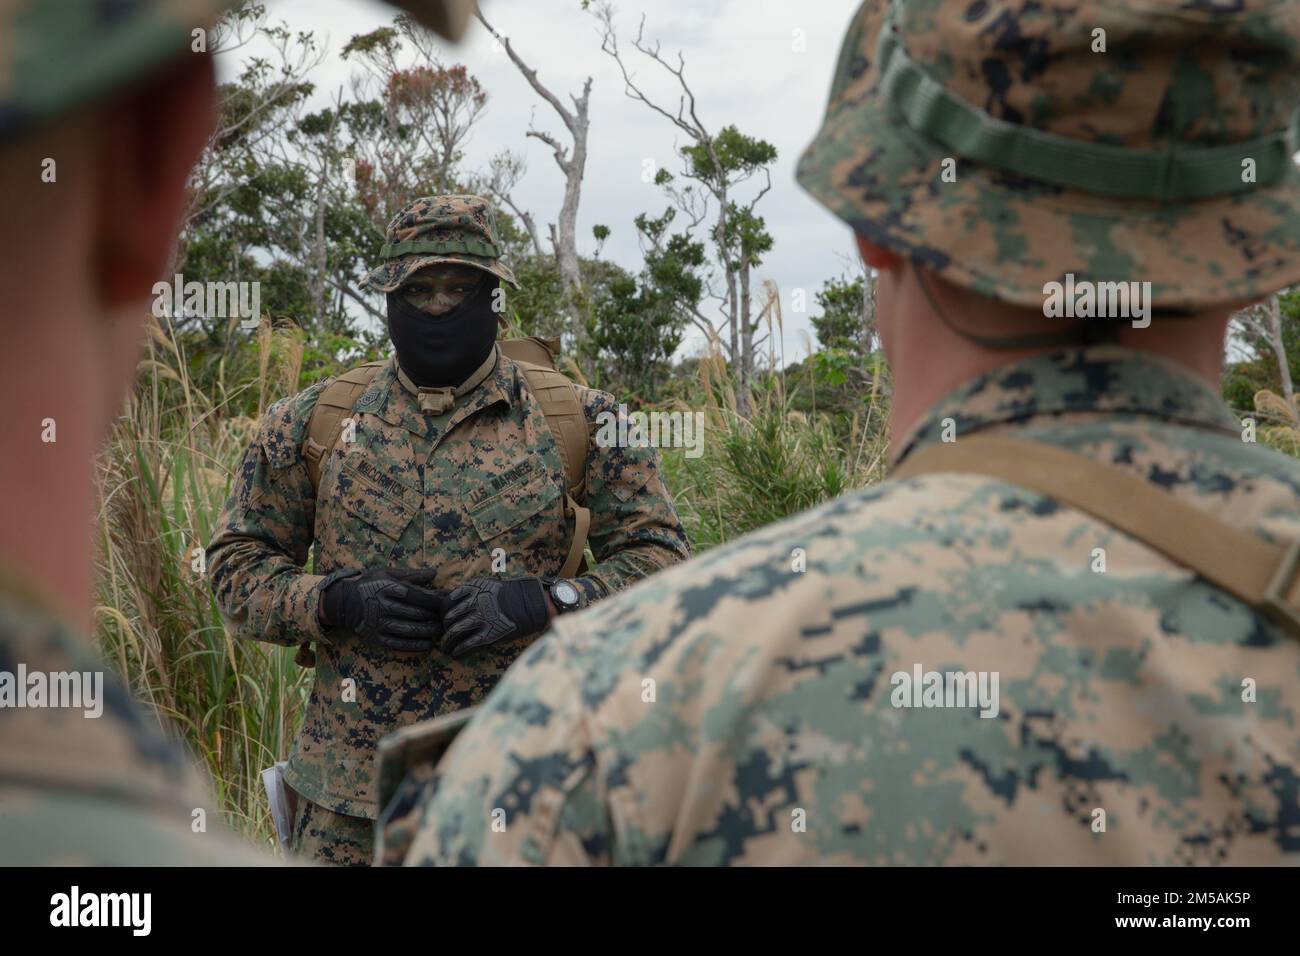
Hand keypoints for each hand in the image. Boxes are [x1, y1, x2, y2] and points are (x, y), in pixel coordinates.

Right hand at [321, 568, 449, 652]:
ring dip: (429, 631)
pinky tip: (428, 644)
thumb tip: (434, 574)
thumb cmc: (370, 585)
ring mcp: (380, 624)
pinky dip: (416, 645)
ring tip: (440, 630)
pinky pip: (400, 644)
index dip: (435, 600)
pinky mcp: (377, 638)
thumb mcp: (387, 574)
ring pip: (410, 630)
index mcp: (388, 588)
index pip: (418, 596)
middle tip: (448, 618)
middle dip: (435, 617)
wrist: (344, 603)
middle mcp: (384, 607)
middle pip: (417, 613)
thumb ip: (411, 575)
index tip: (447, 602)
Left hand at [440, 576, 548, 657]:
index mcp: (472, 590)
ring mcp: (481, 620)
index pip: (447, 602)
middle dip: (444, 628)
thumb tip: (452, 602)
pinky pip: (467, 644)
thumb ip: (471, 592)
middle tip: (443, 634)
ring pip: (455, 632)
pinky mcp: (488, 635)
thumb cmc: (510, 595)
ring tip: (445, 648)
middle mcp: (474, 604)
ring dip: (447, 642)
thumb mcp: (488, 586)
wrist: (530, 604)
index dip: (442, 613)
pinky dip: (458, 650)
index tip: (443, 619)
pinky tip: (455, 654)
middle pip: (449, 618)